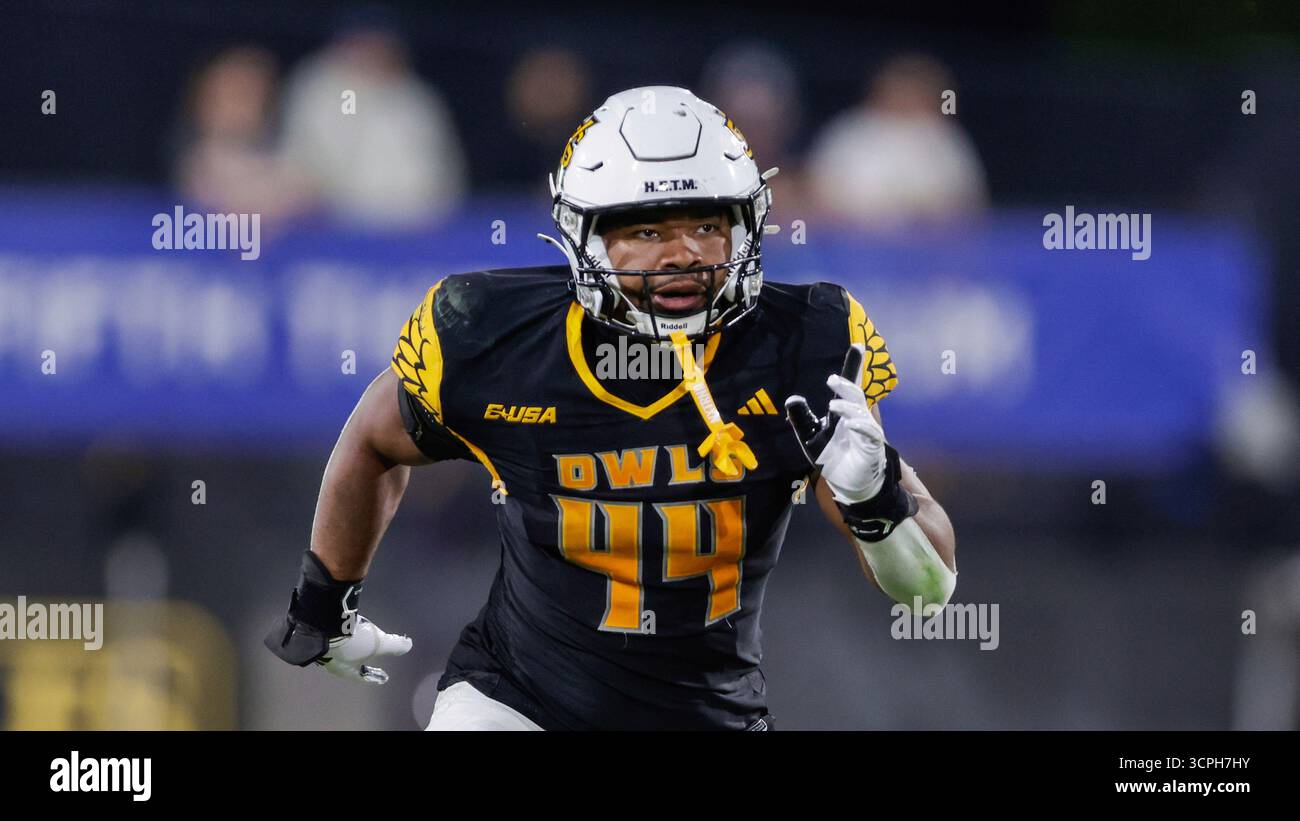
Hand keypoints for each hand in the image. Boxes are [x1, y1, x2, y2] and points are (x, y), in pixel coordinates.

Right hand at [317, 615, 411, 685]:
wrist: (324, 623)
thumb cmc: (353, 641)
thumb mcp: (380, 644)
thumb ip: (395, 645)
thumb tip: (408, 646)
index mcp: (346, 670)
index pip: (363, 677)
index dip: (375, 677)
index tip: (383, 677)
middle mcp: (333, 662)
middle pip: (351, 665)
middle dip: (362, 664)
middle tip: (370, 662)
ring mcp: (325, 648)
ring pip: (342, 652)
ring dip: (352, 649)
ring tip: (361, 644)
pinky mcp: (321, 633)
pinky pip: (336, 638)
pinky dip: (345, 636)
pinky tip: (348, 630)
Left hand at [785, 344, 887, 503]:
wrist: (849, 485)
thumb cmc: (833, 457)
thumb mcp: (810, 437)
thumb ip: (801, 418)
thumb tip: (792, 398)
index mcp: (845, 412)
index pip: (849, 386)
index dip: (853, 365)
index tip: (858, 345)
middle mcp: (858, 418)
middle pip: (856, 395)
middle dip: (846, 385)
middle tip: (831, 380)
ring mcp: (866, 432)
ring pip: (861, 412)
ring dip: (848, 407)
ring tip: (833, 405)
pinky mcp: (871, 447)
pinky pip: (869, 434)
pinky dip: (861, 427)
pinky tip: (852, 424)